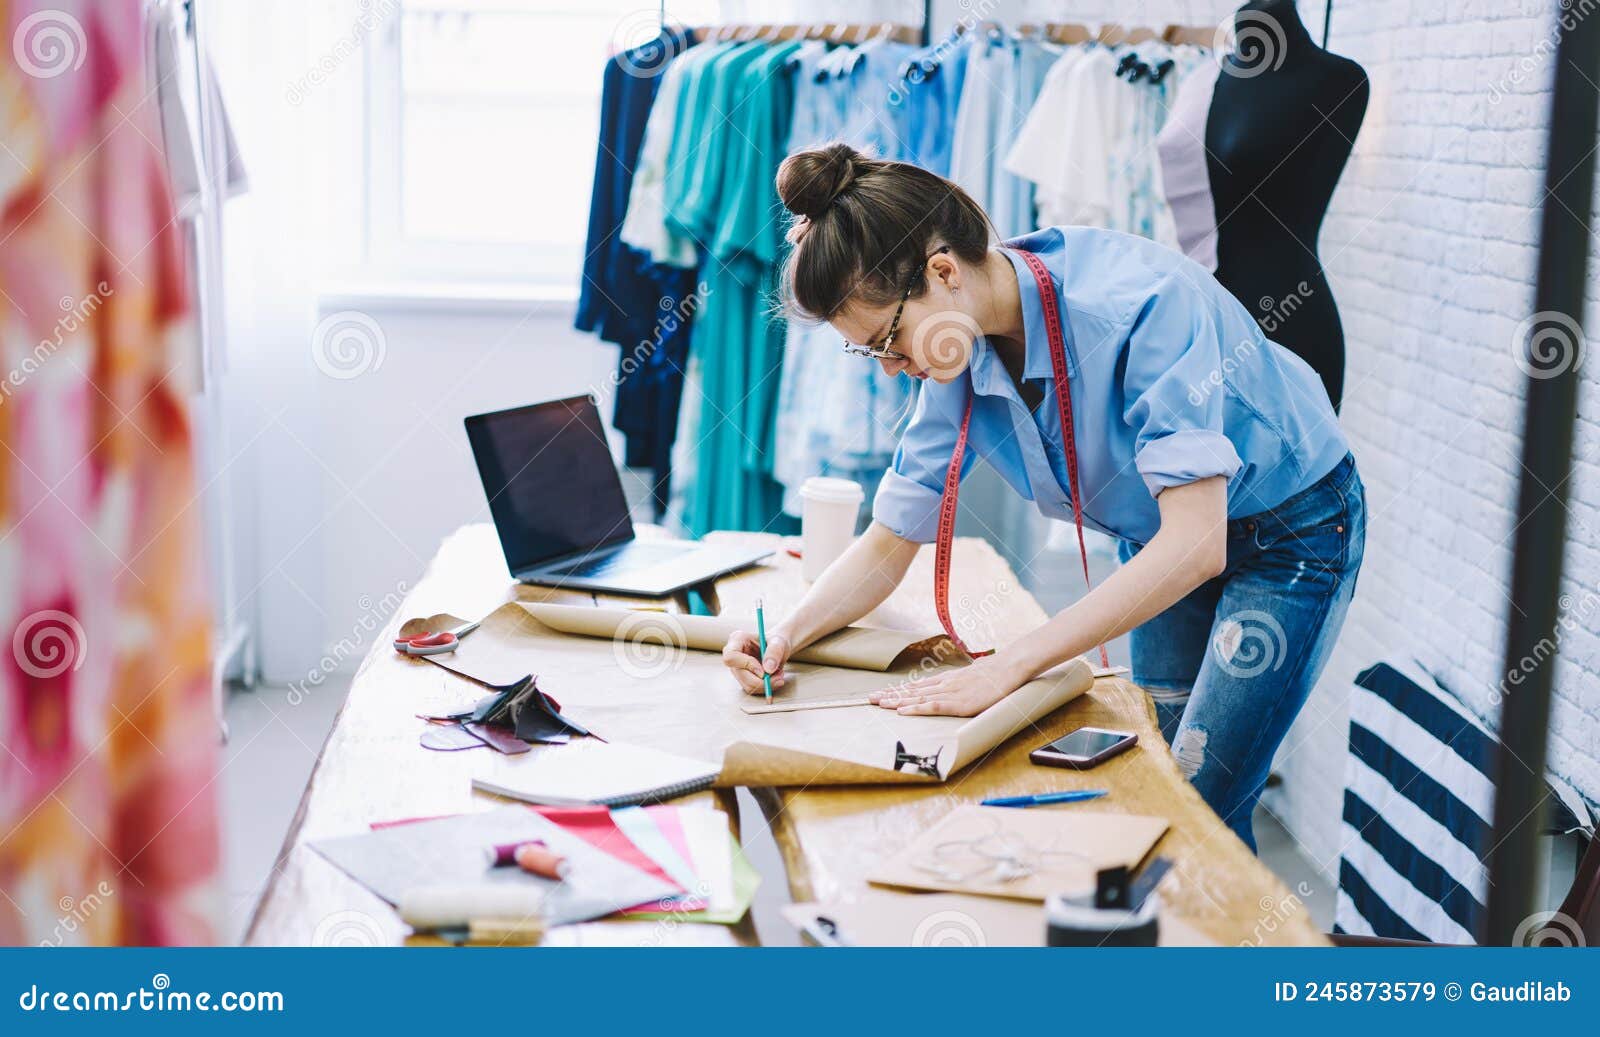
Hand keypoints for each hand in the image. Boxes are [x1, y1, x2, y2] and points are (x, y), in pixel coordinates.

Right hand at [721, 629, 791, 695]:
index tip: (764, 670)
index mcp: (737, 640)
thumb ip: (775, 651)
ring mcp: (737, 668)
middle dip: (761, 680)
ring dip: (766, 684)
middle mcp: (734, 655)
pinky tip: (775, 678)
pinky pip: (753, 689)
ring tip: (779, 674)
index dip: (746, 665)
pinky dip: (766, 687)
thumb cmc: (777, 641)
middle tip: (779, 679)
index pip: (731, 656)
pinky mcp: (744, 679)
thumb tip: (768, 669)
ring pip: (747, 685)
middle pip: (740, 675)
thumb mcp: (779, 642)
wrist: (779, 648)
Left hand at [869, 654, 1027, 715]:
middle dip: (890, 696)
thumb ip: (957, 684)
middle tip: (870, 700)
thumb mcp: (970, 678)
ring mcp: (949, 693)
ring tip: (879, 704)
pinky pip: (932, 706)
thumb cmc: (992, 675)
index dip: (898, 691)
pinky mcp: (958, 703)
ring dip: (896, 702)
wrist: (1007, 668)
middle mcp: (943, 685)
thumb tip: (947, 690)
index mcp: (946, 680)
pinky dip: (915, 708)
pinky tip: (902, 711)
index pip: (916, 686)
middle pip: (911, 691)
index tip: (882, 694)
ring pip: (917, 698)